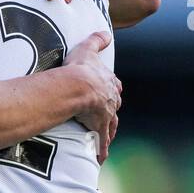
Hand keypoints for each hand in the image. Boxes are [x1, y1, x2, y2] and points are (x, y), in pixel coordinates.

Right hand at [63, 30, 120, 162]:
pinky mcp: (99, 127)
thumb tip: (106, 33)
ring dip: (108, 132)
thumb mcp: (88, 49)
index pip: (113, 86)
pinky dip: (101, 149)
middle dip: (111, 112)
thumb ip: (97, 40)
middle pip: (114, 107)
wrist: (78, 86)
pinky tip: (101, 159)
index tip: (111, 93)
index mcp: (108, 82)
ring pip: (110, 125)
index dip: (111, 90)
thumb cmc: (81, 68)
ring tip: (105, 139)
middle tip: (108, 117)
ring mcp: (106, 114)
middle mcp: (110, 99)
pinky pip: (101, 140)